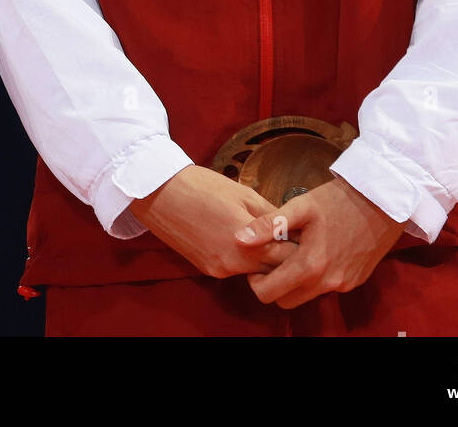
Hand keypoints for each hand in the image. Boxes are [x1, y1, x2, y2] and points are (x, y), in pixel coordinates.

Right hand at [128, 165, 299, 278]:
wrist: (157, 192)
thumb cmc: (201, 185)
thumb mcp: (243, 193)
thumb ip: (271, 216)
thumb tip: (291, 228)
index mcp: (249, 242)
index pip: (289, 258)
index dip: (297, 245)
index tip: (300, 233)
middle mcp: (235, 263)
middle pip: (273, 270)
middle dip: (281, 255)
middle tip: (282, 234)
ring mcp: (219, 269)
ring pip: (253, 271)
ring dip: (261, 257)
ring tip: (257, 232)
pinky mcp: (206, 269)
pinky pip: (234, 268)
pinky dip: (241, 257)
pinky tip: (233, 234)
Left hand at [234, 176, 406, 307]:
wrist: (382, 201)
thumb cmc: (338, 200)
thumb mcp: (300, 206)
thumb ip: (269, 226)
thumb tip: (239, 239)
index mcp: (309, 266)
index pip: (269, 294)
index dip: (256, 281)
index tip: (256, 261)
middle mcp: (327, 283)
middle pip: (286, 302)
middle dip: (274, 285)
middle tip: (273, 257)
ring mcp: (343, 285)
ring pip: (306, 296)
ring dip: (295, 281)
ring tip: (294, 250)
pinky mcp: (355, 282)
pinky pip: (326, 288)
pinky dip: (316, 277)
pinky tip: (317, 250)